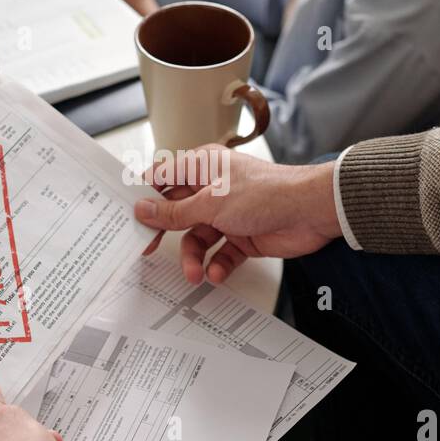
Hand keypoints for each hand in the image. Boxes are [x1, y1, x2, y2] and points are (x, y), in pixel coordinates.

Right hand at [135, 147, 342, 283]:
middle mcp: (212, 189)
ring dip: (194, 257)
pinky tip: (217, 273)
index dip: (144, 198)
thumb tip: (143, 209)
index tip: (128, 217)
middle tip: (148, 251)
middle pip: (177, 213)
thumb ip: (175, 211)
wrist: (311, 211)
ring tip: (195, 273)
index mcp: (202, 167)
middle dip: (165, 234)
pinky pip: (220, 254)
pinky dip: (217, 265)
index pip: (163, 179)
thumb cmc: (268, 193)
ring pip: (197, 238)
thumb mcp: (211, 203)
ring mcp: (227, 214)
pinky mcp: (243, 236)